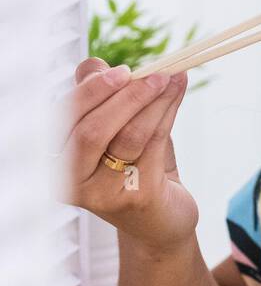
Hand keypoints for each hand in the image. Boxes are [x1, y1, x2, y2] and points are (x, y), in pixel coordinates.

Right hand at [61, 57, 198, 255]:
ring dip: (154, 99)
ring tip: (173, 77)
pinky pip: (154, 143)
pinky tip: (177, 91)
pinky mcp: (137, 197)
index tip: (122, 69)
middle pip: (91, 129)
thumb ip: (101, 98)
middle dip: (126, 95)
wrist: (160, 219)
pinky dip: (168, 111)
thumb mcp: (113, 130)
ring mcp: (103, 193)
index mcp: (58, 158)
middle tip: (155, 73)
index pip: (65, 117)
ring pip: (128, 134)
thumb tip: (98, 66)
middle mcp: (72, 180)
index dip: (92, 89)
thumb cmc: (134, 167)